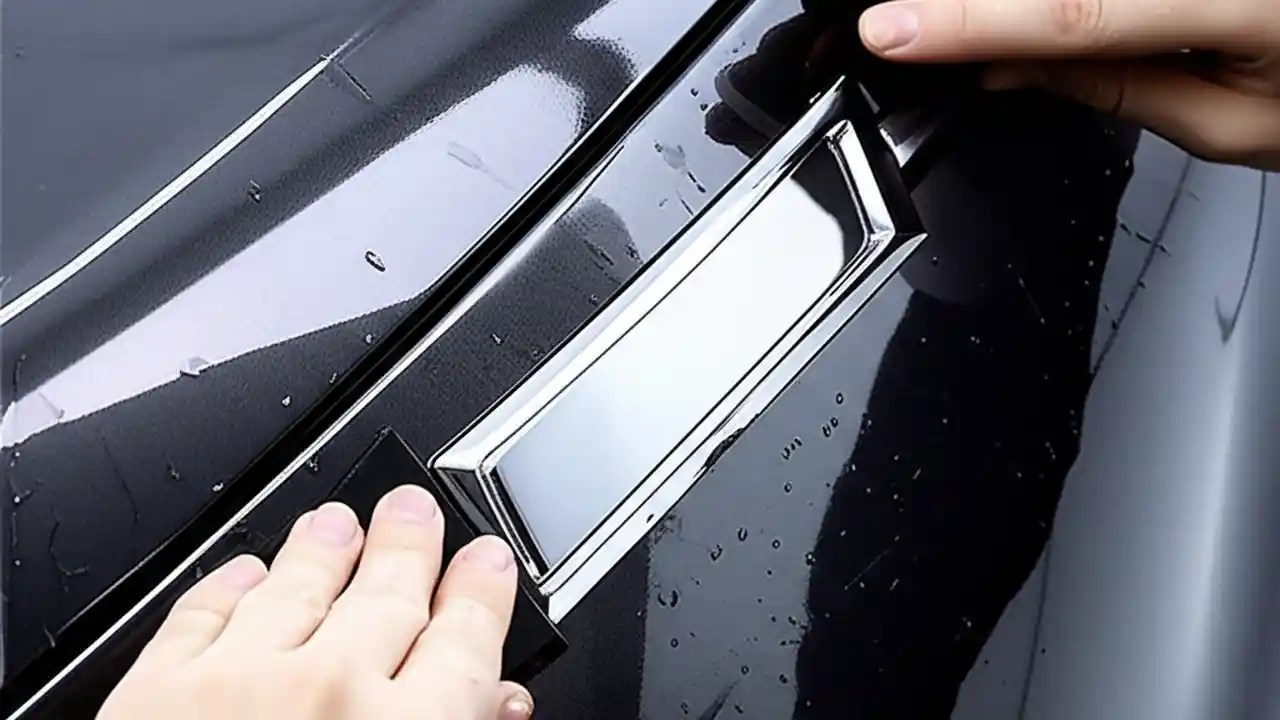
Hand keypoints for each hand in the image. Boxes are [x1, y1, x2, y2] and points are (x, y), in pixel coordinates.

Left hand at [99, 486, 533, 719]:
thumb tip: (498, 706)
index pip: (467, 633)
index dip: (483, 586)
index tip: (488, 558)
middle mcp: (328, 693)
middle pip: (386, 590)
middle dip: (408, 541)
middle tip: (414, 508)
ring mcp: (238, 685)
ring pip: (297, 584)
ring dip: (324, 546)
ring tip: (339, 521)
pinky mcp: (154, 694)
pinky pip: (201, 614)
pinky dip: (230, 587)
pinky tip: (245, 571)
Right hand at [858, 0, 1279, 169]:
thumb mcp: (1231, 124)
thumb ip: (1112, 87)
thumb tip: (1003, 67)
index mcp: (1243, 3)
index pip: (1077, 14)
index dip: (973, 21)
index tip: (893, 29)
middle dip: (979, 6)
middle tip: (903, 25)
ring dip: (1016, 8)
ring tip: (948, 26)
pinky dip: (1055, 3)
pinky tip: (1018, 22)